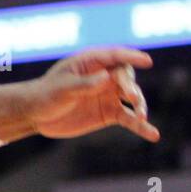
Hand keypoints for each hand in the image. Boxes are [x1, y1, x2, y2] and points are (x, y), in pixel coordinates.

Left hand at [22, 47, 158, 141]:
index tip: (146, 61)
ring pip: (133, 98)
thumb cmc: (46, 94)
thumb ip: (84, 84)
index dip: (131, 57)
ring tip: (141, 116)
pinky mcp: (110, 113)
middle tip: (131, 96)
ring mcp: (109, 95)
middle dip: (131, 86)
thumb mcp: (62, 89)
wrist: (36, 114)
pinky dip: (141, 126)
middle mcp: (104, 77)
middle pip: (126, 78)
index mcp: (90, 63)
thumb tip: (106, 77)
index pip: (115, 57)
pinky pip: (129, 119)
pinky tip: (153, 134)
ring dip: (140, 105)